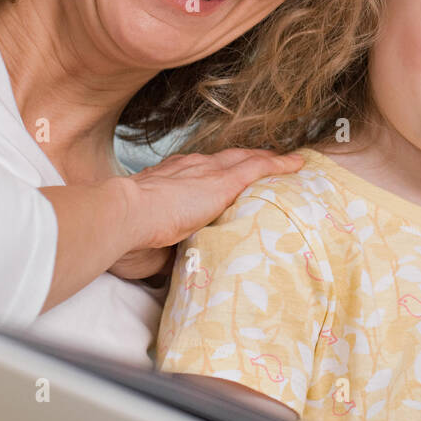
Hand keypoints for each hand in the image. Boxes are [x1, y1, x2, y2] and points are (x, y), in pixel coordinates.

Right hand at [108, 149, 302, 280]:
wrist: (122, 216)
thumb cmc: (125, 236)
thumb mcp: (150, 243)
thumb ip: (169, 247)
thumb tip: (177, 262)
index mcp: (166, 180)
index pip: (197, 173)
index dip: (213, 172)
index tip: (222, 175)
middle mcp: (188, 168)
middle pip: (224, 160)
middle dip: (244, 159)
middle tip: (263, 159)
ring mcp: (206, 172)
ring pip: (244, 160)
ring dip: (264, 160)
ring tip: (285, 161)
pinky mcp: (222, 181)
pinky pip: (258, 167)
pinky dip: (279, 165)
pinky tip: (297, 164)